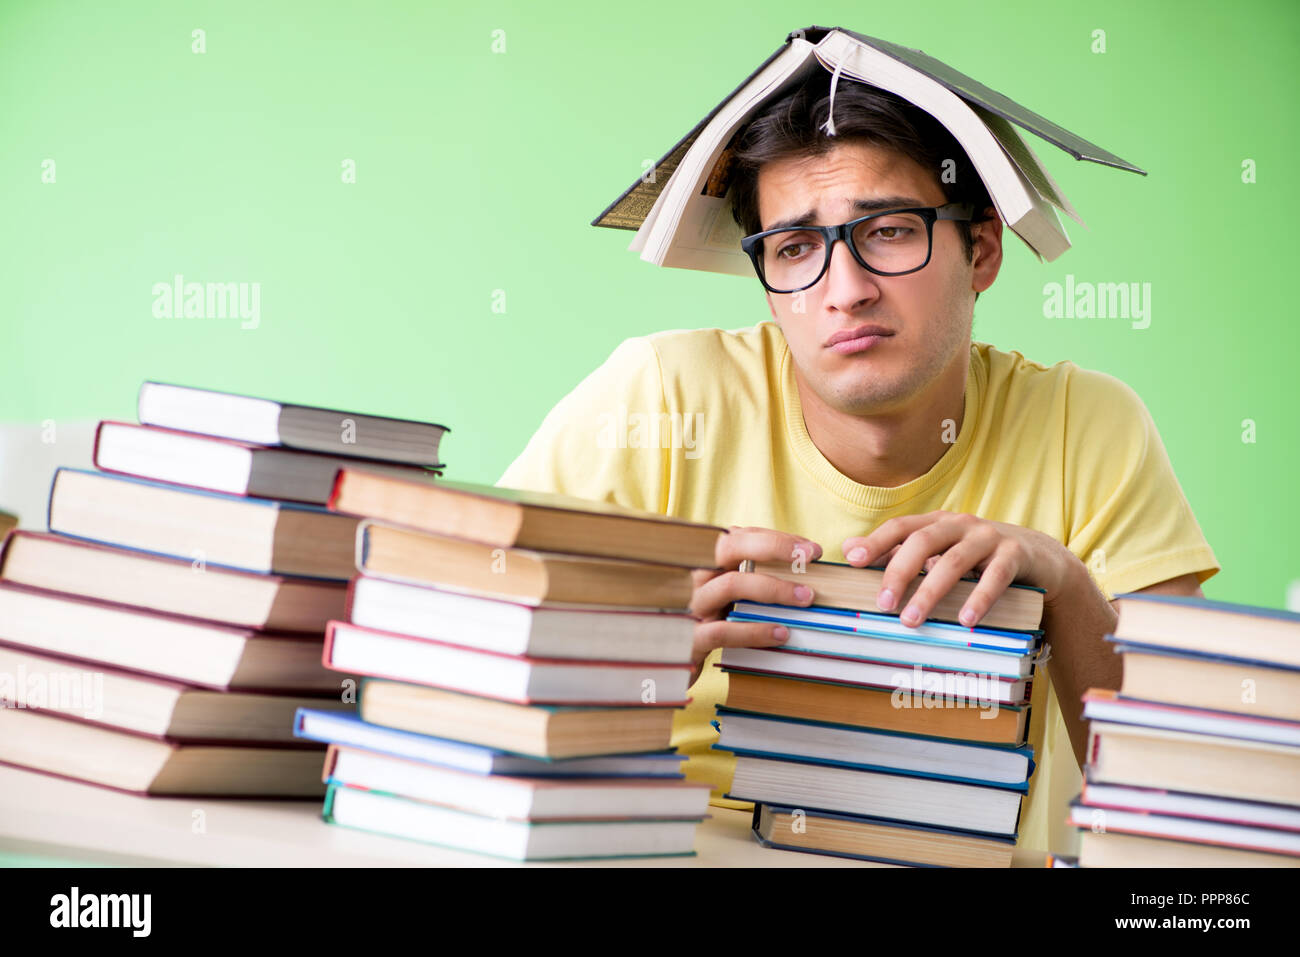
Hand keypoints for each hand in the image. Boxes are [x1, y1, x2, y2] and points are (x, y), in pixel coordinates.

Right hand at [687, 527, 823, 685]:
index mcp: (704, 563)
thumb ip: (749, 582)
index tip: (811, 549)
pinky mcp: (689, 639)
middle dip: (773, 546)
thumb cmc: (705, 626)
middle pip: (728, 547)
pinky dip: (755, 631)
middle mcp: (694, 578)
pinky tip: (780, 633)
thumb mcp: (722, 600)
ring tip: (805, 598)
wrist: (665, 667)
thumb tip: (801, 574)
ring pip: (730, 584)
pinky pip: (723, 631)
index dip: (776, 538)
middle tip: (808, 557)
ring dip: (773, 588)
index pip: (739, 536)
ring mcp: (689, 606)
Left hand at [841, 510, 1072, 627]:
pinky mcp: (1016, 554)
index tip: (853, 561)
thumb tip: (848, 550)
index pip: (901, 527)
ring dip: (931, 591)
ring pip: (955, 561)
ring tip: (912, 620)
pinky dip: (979, 598)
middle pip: (923, 541)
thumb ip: (896, 552)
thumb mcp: (938, 552)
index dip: (876, 542)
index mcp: (937, 522)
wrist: (1039, 559)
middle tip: (883, 604)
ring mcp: (989, 537)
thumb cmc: (978, 559)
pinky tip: (966, 620)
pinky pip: (995, 576)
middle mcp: (960, 524)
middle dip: (899, 572)